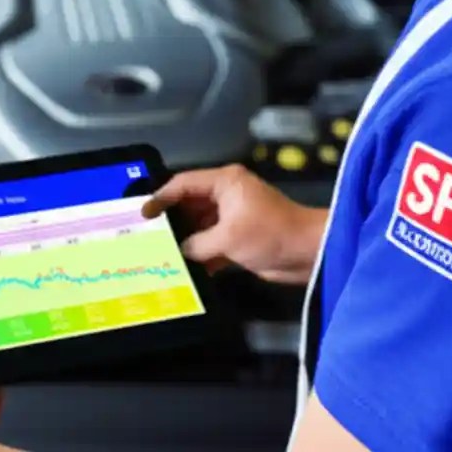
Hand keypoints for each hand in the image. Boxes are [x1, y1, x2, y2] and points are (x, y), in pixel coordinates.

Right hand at [142, 164, 325, 285]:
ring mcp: (232, 218)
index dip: (161, 197)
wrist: (309, 254)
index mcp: (225, 183)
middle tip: (146, 236)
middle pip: (188, 205)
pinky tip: (184, 269)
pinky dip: (199, 255)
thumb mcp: (228, 238)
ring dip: (184, 241)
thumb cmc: (272, 234)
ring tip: (160, 254)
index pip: (183, 184)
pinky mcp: (238, 239)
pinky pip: (210, 244)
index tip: (143, 214)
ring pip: (198, 227)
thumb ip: (197, 244)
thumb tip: (179, 252)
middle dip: (170, 221)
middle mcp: (226, 196)